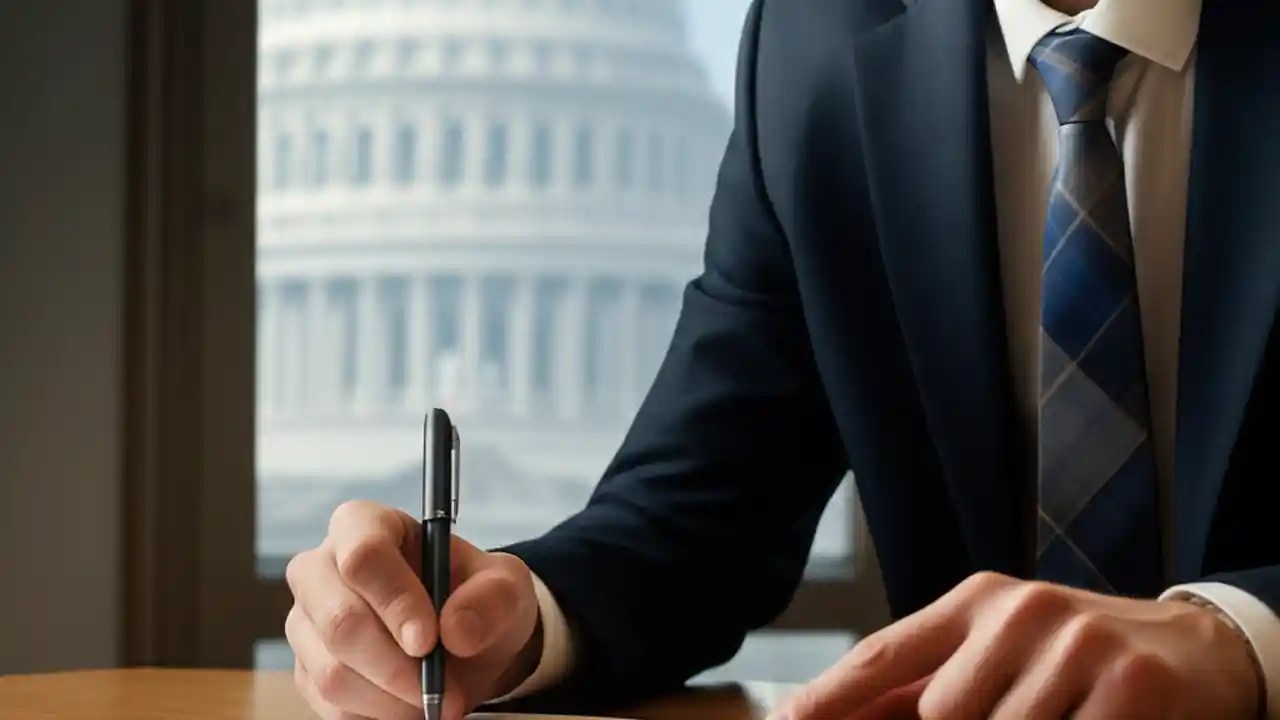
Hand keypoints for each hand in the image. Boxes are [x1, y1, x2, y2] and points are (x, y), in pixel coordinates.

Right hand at [285, 501, 541, 719]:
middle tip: (444, 689)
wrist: (463, 641)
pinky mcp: (307, 671)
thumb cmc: (476, 598)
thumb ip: (491, 599)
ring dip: (393, 698)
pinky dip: (380, 715)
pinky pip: (332, 706)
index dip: (396, 601)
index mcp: (363, 525)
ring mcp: (307, 623)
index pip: (363, 556)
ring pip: (333, 672)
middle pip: (339, 621)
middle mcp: (320, 569)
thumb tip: (456, 630)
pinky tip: (410, 706)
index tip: (429, 640)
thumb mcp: (505, 587)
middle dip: (397, 665)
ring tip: (437, 699)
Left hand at [775, 572, 1258, 719]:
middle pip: (941, 712)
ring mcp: (1074, 643)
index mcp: (975, 601)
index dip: (832, 694)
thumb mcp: (1000, 652)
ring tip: (1061, 716)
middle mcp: (1018, 611)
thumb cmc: (1077, 656)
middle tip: (1021, 711)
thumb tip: (849, 713)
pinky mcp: (1128, 682)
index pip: (885, 652)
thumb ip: (929, 682)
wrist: (1195, 649)